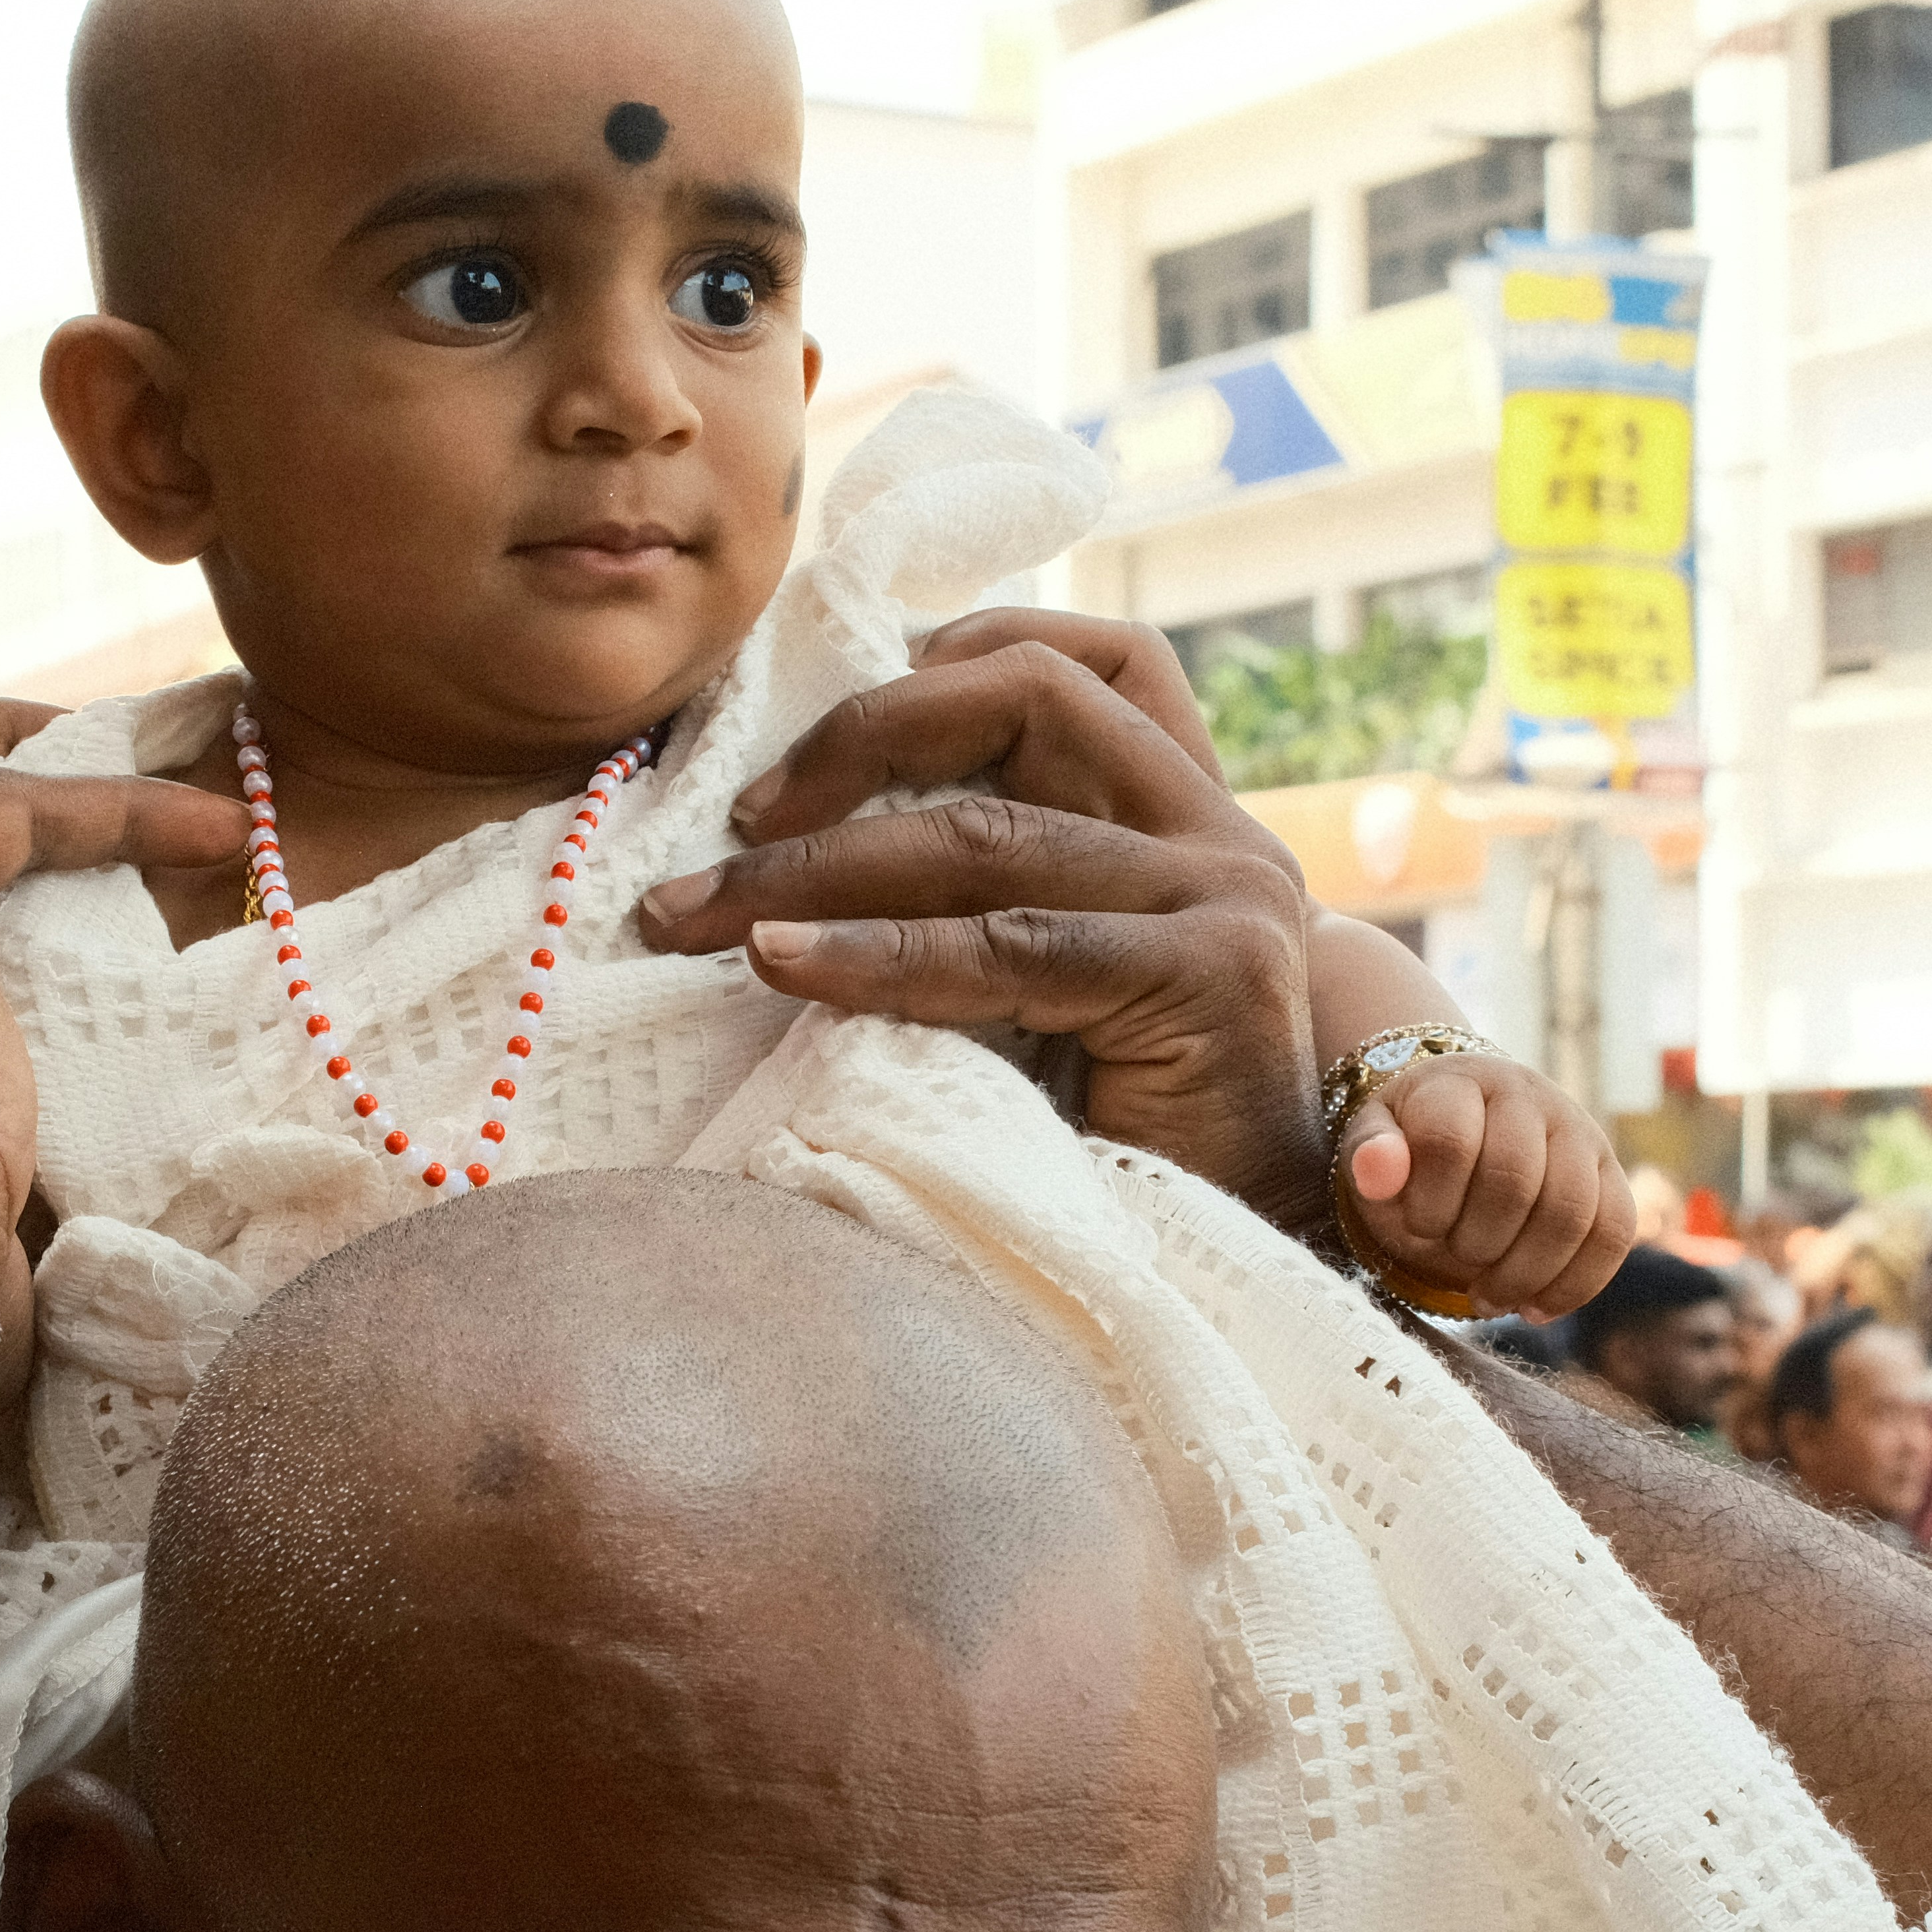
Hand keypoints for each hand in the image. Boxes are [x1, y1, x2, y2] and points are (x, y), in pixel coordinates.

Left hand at [637, 612, 1333, 1231]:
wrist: (1233, 1269)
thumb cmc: (1115, 1144)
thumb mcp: (1038, 988)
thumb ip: (982, 898)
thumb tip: (791, 847)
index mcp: (1183, 812)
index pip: (1079, 662)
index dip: (941, 664)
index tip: (813, 739)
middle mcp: (1218, 830)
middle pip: (1025, 701)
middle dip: (857, 741)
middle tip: (729, 823)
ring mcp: (1224, 892)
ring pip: (987, 831)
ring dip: (818, 867)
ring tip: (698, 912)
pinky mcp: (1209, 972)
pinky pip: (1006, 945)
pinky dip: (874, 951)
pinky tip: (778, 958)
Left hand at [1340, 1050, 1630, 1319]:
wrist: (1466, 1128)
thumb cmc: (1412, 1148)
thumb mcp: (1375, 1146)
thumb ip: (1370, 1156)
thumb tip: (1378, 1167)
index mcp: (1460, 1083)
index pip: (1449, 1141)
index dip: (1430, 1202)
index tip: (1416, 1225)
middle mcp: (1528, 1096)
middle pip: (1515, 1181)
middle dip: (1476, 1242)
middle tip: (1455, 1260)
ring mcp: (1578, 1131)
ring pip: (1571, 1212)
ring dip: (1523, 1272)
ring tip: (1486, 1298)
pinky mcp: (1610, 1173)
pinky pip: (1615, 1233)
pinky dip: (1575, 1284)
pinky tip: (1534, 1309)